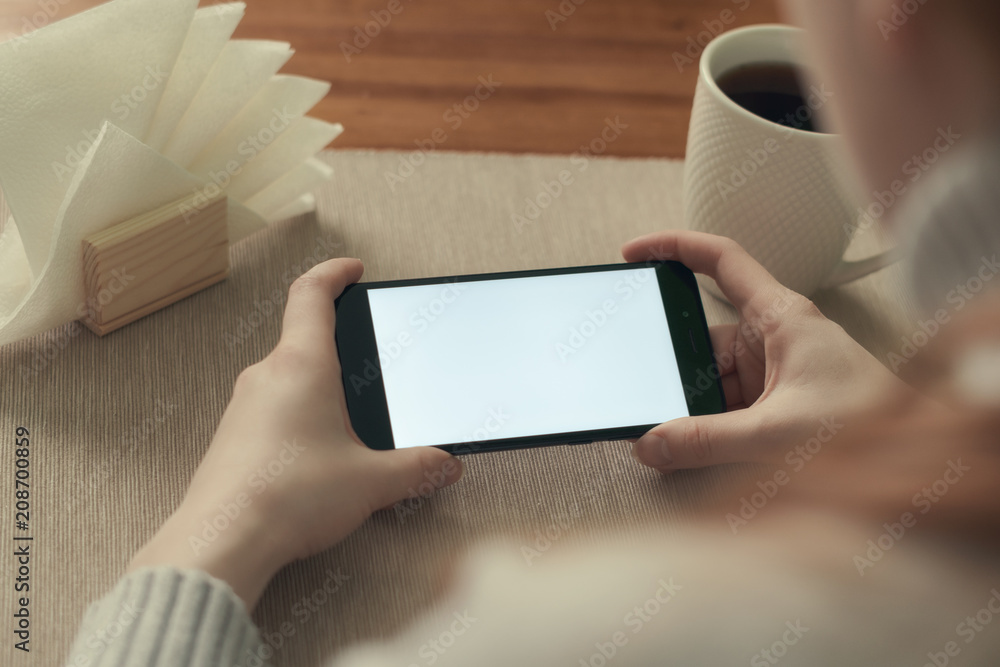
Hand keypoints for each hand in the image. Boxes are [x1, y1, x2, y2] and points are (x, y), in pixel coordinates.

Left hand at [128, 259, 462, 607]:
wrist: (222, 540)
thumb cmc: (288, 497)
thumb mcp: (372, 481)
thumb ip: (417, 469)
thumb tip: (445, 465)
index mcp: (303, 366)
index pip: (312, 294)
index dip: (335, 274)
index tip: (353, 271)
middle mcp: (267, 376)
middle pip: (302, 336)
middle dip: (339, 344)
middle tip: (368, 357)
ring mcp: (244, 406)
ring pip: (287, 376)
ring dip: (318, 385)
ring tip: (349, 417)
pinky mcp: (234, 436)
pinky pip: (271, 408)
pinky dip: (298, 415)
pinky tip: (318, 453)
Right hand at [621, 231, 913, 472]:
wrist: (919, 461)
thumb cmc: (874, 428)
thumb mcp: (778, 432)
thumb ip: (709, 441)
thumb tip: (652, 444)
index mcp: (780, 318)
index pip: (721, 262)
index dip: (674, 247)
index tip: (635, 254)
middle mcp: (775, 339)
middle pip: (703, 336)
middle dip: (671, 360)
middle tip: (639, 381)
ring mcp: (774, 373)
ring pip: (712, 378)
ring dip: (690, 403)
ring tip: (664, 428)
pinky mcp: (775, 404)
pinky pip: (726, 406)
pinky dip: (706, 424)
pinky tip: (690, 446)